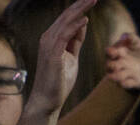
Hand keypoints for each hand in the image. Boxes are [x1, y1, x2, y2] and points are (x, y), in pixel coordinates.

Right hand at [28, 0, 94, 114]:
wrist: (47, 100)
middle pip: (66, 17)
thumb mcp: (71, 58)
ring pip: (65, 22)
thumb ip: (75, 42)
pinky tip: (85, 20)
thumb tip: (82, 24)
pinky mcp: (52, 54)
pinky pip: (64, 36)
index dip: (79, 8)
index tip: (91, 1)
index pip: (67, 19)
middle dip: (80, 5)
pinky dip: (74, 27)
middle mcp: (48, 38)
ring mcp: (48, 45)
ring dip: (79, 11)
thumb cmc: (59, 81)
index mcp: (52, 38)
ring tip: (92, 1)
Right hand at [104, 31, 139, 92]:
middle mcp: (115, 65)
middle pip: (110, 65)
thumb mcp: (137, 43)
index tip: (118, 51)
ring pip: (115, 76)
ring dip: (118, 75)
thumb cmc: (138, 52)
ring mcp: (121, 74)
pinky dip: (127, 82)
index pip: (108, 52)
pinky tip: (133, 77)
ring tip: (128, 71)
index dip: (111, 52)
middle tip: (124, 62)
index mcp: (115, 53)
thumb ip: (131, 37)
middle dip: (115, 64)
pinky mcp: (127, 83)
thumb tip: (125, 36)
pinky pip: (124, 84)